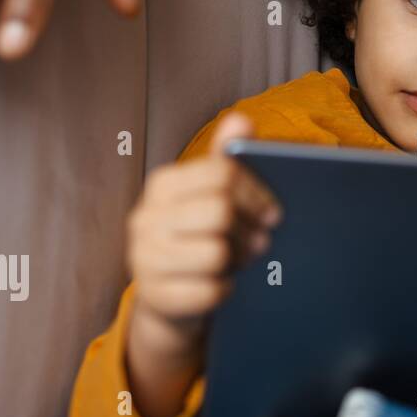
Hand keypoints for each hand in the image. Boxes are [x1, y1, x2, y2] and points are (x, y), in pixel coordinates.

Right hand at [128, 112, 281, 352]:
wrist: (170, 297)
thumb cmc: (200, 237)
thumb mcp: (212, 198)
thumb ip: (226, 160)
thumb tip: (241, 119)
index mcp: (163, 184)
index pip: (222, 174)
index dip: (257, 193)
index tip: (273, 213)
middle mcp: (145, 218)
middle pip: (221, 211)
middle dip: (249, 230)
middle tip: (259, 242)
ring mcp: (143, 258)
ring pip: (216, 252)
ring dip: (238, 261)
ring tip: (236, 261)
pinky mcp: (154, 296)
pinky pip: (210, 290)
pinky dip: (224, 290)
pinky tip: (218, 284)